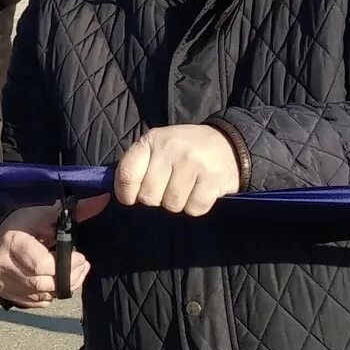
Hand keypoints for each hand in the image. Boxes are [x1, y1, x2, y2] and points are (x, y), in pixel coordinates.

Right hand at [0, 200, 103, 307]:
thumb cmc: (24, 222)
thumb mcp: (46, 213)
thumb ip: (76, 210)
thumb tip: (104, 199)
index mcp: (12, 242)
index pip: (42, 265)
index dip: (67, 264)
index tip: (81, 257)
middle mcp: (2, 265)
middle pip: (43, 284)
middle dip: (70, 278)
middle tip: (82, 267)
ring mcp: (2, 282)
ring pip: (42, 295)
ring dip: (63, 288)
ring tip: (73, 273)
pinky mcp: (5, 293)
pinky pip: (36, 302)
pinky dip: (50, 295)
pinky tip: (56, 281)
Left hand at [113, 125, 241, 217]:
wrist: (230, 142)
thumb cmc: (185, 149)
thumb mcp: (158, 146)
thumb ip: (138, 165)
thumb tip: (120, 194)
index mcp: (152, 140)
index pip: (126, 174)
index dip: (125, 193)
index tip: (131, 198)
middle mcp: (171, 149)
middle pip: (148, 196)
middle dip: (157, 199)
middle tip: (168, 188)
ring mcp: (193, 163)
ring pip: (171, 205)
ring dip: (178, 204)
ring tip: (186, 188)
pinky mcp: (213, 178)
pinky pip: (194, 209)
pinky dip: (196, 206)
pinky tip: (200, 191)